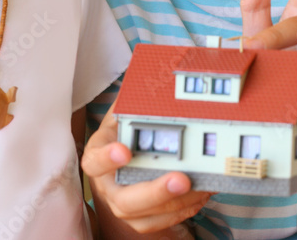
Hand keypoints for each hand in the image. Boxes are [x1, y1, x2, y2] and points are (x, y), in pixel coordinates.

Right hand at [81, 109, 210, 234]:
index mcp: (99, 155)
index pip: (94, 161)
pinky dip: (184, 210)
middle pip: (124, 200)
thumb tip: (154, 74)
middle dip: (156, 192)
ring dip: (176, 204)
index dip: (107, 158)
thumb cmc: (126, 131)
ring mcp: (123, 205)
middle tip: (181, 178)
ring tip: (202, 186)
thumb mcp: (126, 110)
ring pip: (145, 216)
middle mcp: (108, 185)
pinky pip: (161, 222)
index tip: (125, 150)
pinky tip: (202, 193)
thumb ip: (135, 98)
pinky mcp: (141, 218)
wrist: (124, 160)